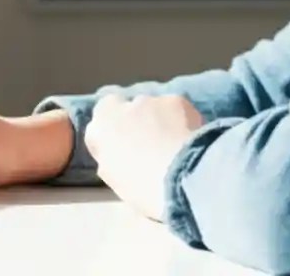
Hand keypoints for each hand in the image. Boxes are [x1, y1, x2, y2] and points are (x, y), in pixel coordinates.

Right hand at [84, 94, 205, 221]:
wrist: (181, 178)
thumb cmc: (143, 189)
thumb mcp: (117, 180)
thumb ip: (112, 161)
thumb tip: (117, 156)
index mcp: (98, 131)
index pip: (99, 126)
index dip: (114, 137)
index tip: (126, 151)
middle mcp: (118, 108)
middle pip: (125, 111)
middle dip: (136, 122)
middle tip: (153, 145)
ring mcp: (147, 101)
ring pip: (152, 107)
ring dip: (160, 120)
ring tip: (177, 144)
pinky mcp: (175, 99)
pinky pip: (176, 108)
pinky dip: (183, 119)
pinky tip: (192, 137)